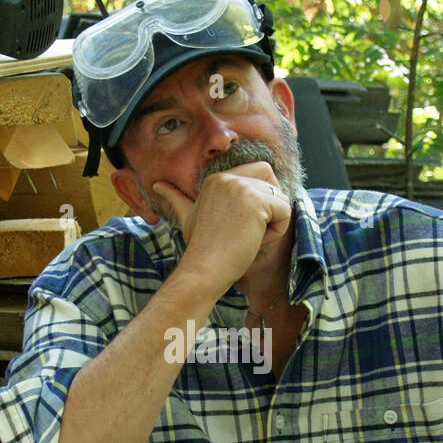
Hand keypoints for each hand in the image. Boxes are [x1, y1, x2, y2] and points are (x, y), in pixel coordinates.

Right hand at [153, 162, 291, 291]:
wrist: (203, 270)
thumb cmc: (199, 249)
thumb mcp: (187, 217)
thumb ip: (176, 198)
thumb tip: (156, 185)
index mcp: (217, 178)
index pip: (256, 173)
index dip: (256, 201)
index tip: (237, 224)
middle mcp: (229, 177)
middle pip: (271, 176)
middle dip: (270, 203)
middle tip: (249, 228)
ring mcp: (242, 188)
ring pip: (280, 198)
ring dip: (272, 222)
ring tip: (247, 237)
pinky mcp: (256, 202)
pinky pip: (286, 212)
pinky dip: (276, 232)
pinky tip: (254, 241)